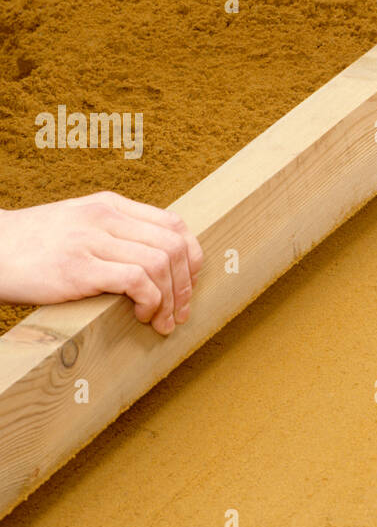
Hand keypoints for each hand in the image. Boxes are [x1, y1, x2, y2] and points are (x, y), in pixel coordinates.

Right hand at [0, 193, 203, 335]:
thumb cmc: (35, 246)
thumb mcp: (79, 224)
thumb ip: (115, 233)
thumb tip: (160, 262)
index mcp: (110, 205)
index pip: (173, 224)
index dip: (192, 257)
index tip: (189, 284)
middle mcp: (105, 217)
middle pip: (173, 246)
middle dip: (186, 285)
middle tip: (181, 312)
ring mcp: (91, 239)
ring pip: (160, 263)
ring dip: (171, 300)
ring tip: (162, 321)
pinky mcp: (78, 267)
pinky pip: (136, 280)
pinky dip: (150, 302)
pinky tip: (141, 315)